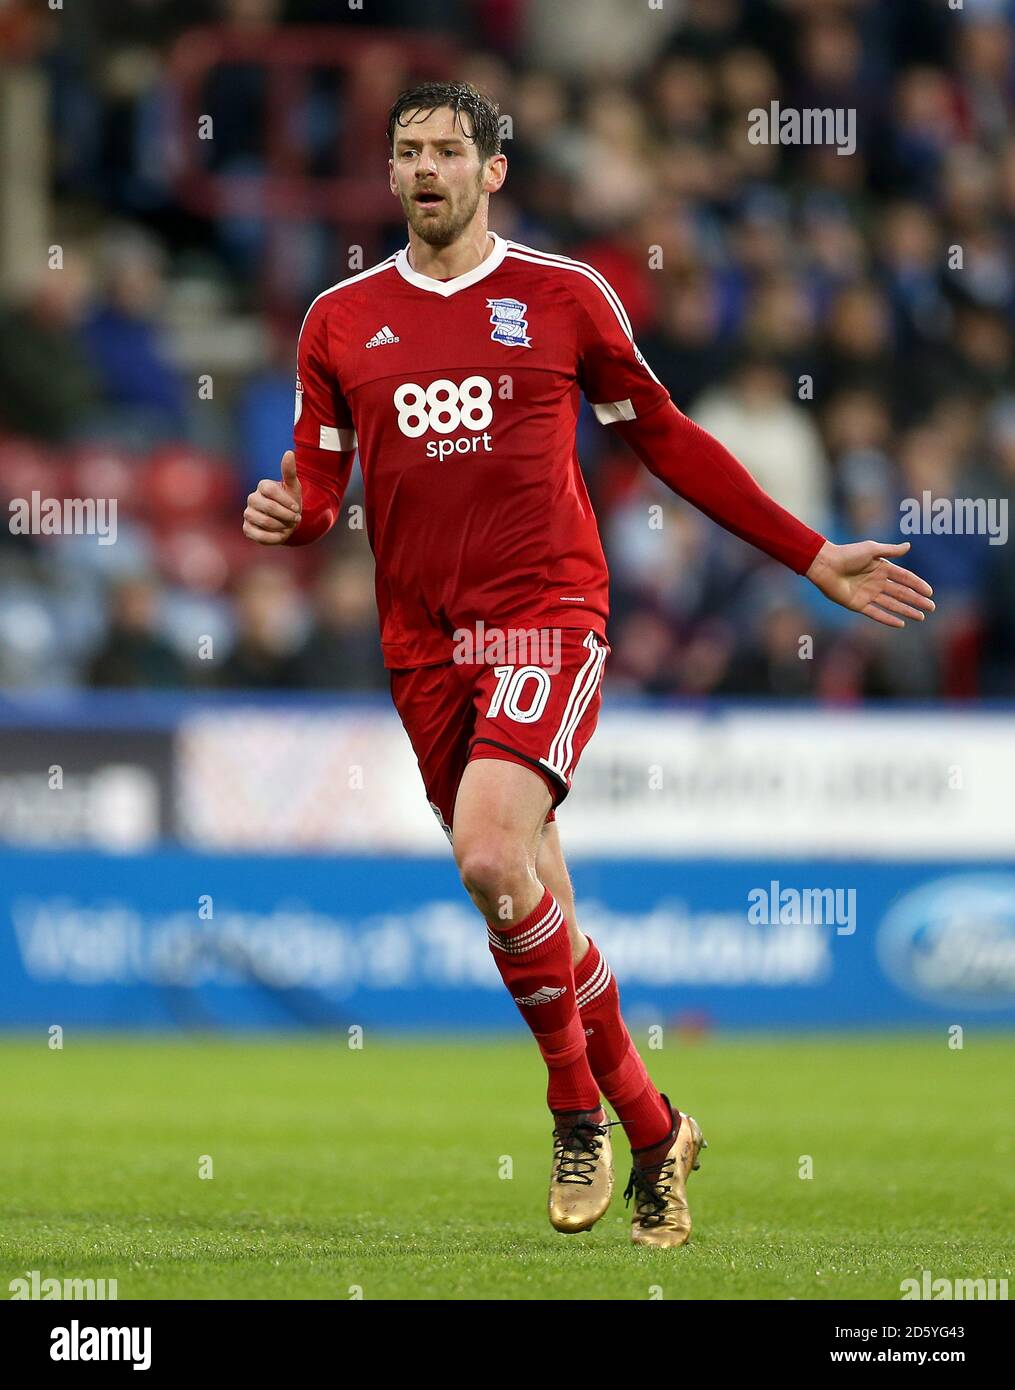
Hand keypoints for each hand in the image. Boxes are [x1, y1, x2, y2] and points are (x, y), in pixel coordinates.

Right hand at [242, 450, 302, 544]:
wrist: (287, 521)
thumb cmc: (290, 502)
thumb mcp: (294, 487)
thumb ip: (290, 471)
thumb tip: (289, 452)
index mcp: (263, 486)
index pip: (271, 491)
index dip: (286, 502)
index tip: (296, 508)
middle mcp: (252, 498)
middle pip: (268, 507)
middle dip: (286, 516)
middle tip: (296, 519)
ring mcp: (248, 514)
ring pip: (265, 522)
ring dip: (282, 526)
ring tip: (288, 526)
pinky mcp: (247, 529)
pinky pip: (260, 536)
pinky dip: (275, 538)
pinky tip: (281, 534)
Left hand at [805, 540, 934, 627]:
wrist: (825, 565)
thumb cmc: (847, 554)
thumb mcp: (871, 549)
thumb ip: (890, 551)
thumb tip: (909, 546)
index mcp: (882, 568)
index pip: (904, 578)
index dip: (917, 585)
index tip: (930, 592)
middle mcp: (877, 582)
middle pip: (901, 593)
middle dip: (916, 600)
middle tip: (931, 608)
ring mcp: (868, 594)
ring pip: (892, 604)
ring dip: (906, 610)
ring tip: (921, 617)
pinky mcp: (858, 604)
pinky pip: (876, 613)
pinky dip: (888, 618)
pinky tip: (901, 624)